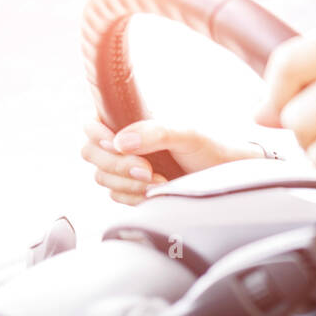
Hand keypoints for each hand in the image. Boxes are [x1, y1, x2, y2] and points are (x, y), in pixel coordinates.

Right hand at [80, 117, 268, 204]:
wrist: (225, 177)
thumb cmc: (209, 148)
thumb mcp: (187, 134)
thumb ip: (156, 132)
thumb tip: (121, 141)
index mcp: (130, 119)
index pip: (91, 123)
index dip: (96, 135)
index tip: (116, 145)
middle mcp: (123, 141)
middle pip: (91, 153)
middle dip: (117, 165)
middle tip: (148, 170)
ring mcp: (125, 165)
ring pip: (102, 177)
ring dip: (128, 183)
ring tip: (160, 181)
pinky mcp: (131, 188)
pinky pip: (116, 195)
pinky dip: (134, 196)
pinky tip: (157, 191)